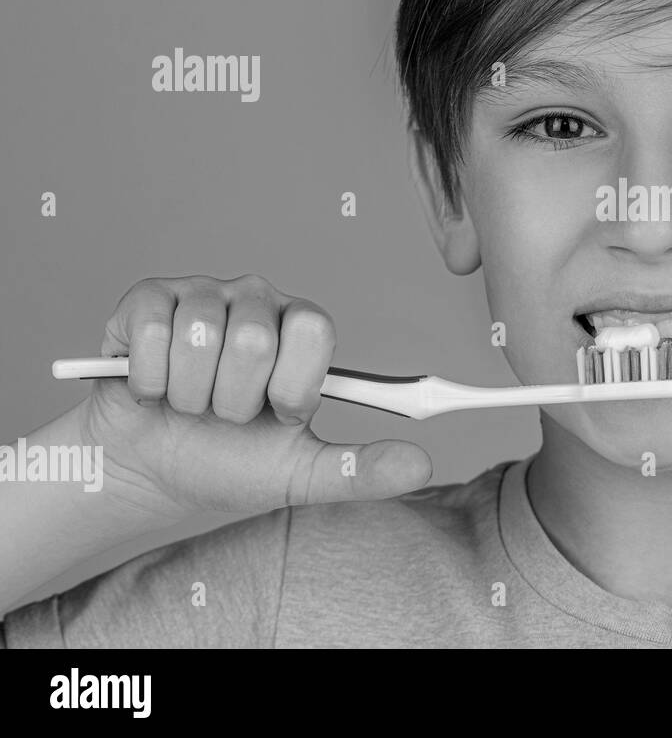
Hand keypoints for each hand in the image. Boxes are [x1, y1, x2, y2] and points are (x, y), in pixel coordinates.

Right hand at [77, 274, 432, 521]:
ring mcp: (203, 294)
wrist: (148, 471)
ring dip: (189, 395)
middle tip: (226, 414)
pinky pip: (153, 332)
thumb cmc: (227, 463)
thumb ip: (361, 470)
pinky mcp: (149, 297)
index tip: (278, 413)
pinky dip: (150, 381)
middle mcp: (258, 300)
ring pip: (199, 338)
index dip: (291, 384)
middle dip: (233, 400)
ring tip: (190, 404)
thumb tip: (424, 466)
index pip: (314, 331)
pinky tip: (153, 389)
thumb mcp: (300, 476)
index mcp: (302, 330)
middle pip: (253, 340)